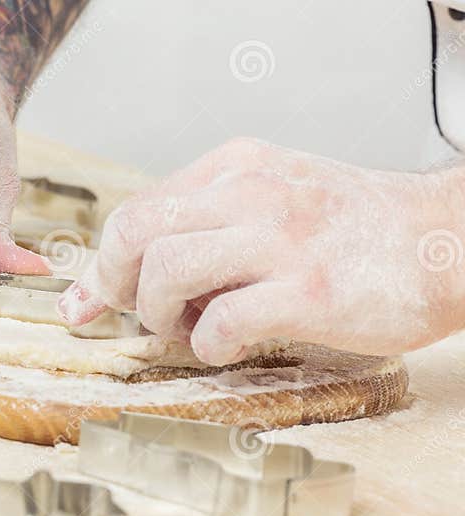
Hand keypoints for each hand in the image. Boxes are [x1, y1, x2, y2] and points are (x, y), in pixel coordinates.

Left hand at [58, 138, 464, 363]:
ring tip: (190, 328)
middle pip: (134, 233)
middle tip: (141, 317)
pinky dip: (208, 345)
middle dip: (116, 286)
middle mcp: (251, 192)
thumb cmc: (350, 232)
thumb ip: (199, 229)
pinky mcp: (308, 289)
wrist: (447, 239)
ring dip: (160, 315)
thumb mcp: (270, 203)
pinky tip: (230, 345)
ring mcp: (280, 238)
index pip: (135, 210)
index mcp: (235, 168)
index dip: (101, 265)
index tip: (88, 304)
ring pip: (166, 270)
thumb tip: (115, 281)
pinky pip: (220, 323)